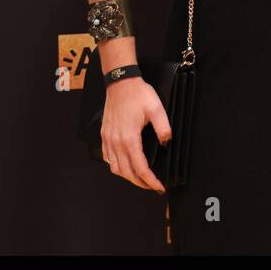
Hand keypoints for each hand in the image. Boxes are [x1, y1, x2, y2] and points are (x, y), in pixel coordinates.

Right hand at [101, 77, 171, 192]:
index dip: (151, 181)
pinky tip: (124, 166)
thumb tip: (166, 142)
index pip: (141, 169)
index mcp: (130, 139)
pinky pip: (108, 158)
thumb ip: (163, 127)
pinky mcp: (105, 135)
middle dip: (140, 183)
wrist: (120, 82)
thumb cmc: (138, 94)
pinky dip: (116, 167)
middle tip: (152, 186)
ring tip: (140, 179)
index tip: (160, 187)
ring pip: (115, 168)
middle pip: (127, 173)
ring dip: (128, 177)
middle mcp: (117, 142)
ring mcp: (108, 140)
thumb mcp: (156, 108)